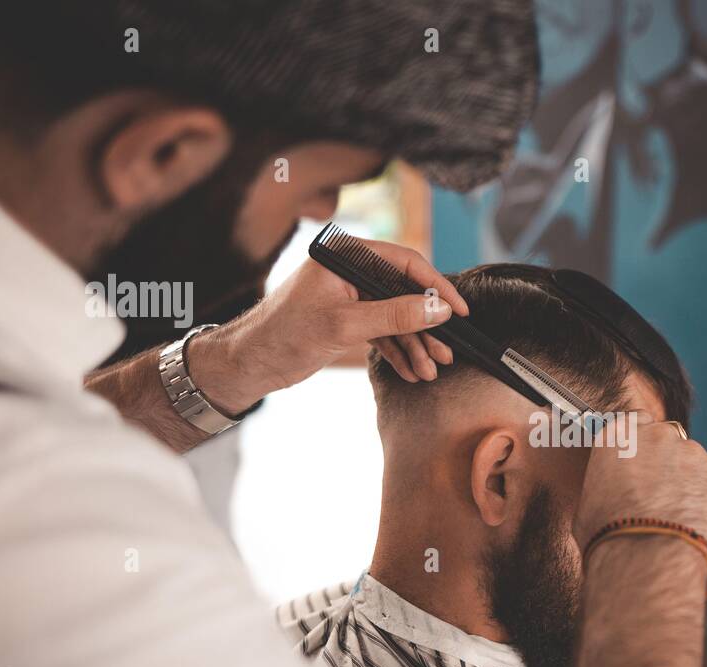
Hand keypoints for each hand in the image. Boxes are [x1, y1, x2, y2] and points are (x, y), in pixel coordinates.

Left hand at [186, 238, 467, 413]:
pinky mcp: (347, 319)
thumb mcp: (345, 325)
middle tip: (446, 351)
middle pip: (404, 293)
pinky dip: (397, 352)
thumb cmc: (282, 335)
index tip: (458, 310)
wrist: (248, 364)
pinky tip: (412, 370)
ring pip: (396, 317)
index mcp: (346, 255)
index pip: (404, 262)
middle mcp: (350, 271)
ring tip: (429, 370)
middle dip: (426, 327)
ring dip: (414, 345)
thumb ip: (395, 316)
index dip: (435, 287)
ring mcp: (350, 296)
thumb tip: (438, 308)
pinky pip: (382, 332)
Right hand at [573, 414, 706, 554]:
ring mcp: (692, 453)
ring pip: (693, 464)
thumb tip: (610, 495)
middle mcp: (658, 435)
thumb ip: (607, 483)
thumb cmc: (607, 536)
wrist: (645, 558)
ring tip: (675, 518)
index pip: (635, 423)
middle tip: (659, 495)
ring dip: (688, 483)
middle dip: (666, 463)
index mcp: (620, 434)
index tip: (641, 464)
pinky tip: (692, 524)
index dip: (640, 446)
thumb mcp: (589, 502)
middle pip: (667, 440)